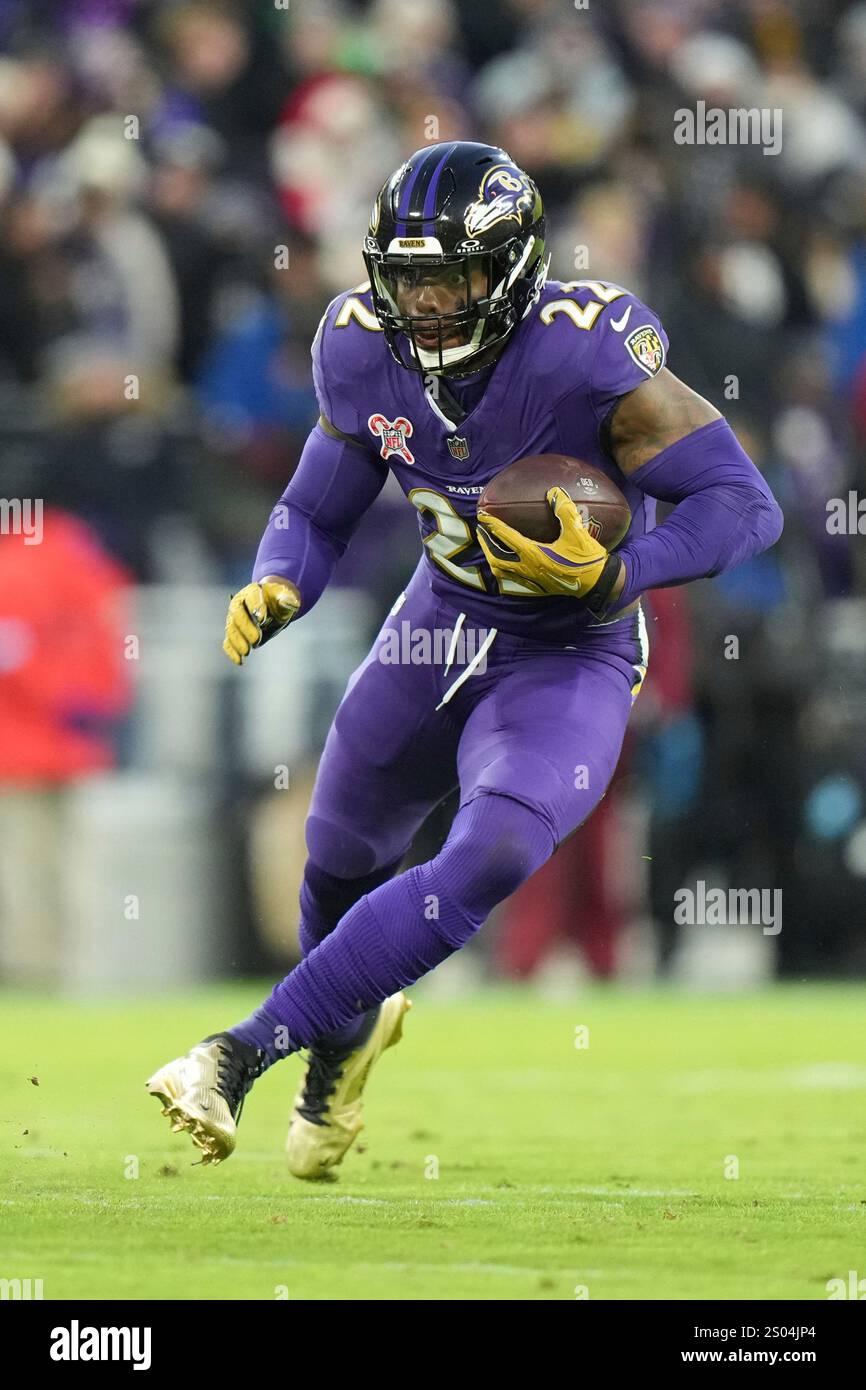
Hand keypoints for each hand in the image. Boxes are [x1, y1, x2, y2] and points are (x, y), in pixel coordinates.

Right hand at [223, 577, 299, 665]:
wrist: (274, 607)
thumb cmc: (280, 602)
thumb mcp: (288, 599)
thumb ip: (288, 600)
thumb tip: (290, 603)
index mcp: (253, 591)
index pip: (251, 597)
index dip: (256, 607)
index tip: (263, 620)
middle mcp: (240, 603)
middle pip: (237, 614)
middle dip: (245, 627)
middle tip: (256, 639)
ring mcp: (234, 617)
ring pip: (231, 628)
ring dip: (237, 641)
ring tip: (246, 652)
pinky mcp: (234, 631)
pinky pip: (228, 641)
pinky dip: (232, 651)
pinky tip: (239, 661)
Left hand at [477, 486, 615, 598]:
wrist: (597, 584)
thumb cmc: (586, 558)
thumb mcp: (577, 531)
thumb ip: (564, 510)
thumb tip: (554, 491)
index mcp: (533, 554)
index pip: (506, 537)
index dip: (492, 525)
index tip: (482, 515)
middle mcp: (528, 568)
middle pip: (496, 557)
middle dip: (486, 544)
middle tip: (482, 531)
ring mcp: (531, 580)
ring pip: (502, 572)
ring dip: (493, 559)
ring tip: (490, 549)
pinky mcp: (537, 588)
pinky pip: (513, 581)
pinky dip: (505, 573)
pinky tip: (508, 567)